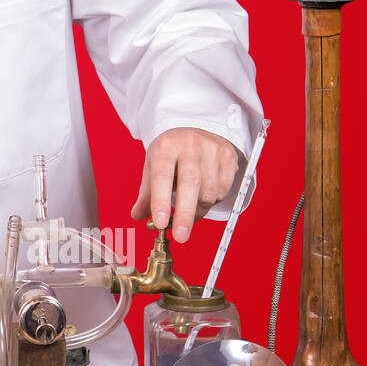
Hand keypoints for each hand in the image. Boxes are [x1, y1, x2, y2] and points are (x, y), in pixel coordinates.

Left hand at [129, 127, 238, 242]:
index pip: (162, 175)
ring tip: (189, 210)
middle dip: (185, 213)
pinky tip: (203, 196)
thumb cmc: (172, 153)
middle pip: (190, 182)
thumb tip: (138, 215)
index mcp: (166, 146)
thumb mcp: (153, 166)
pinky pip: (223, 190)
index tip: (160, 223)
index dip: (161, 201)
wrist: (196, 129)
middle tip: (181, 236)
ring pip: (209, 190)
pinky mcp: (229, 157)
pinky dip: (212, 201)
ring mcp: (212, 149)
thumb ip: (147, 193)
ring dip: (198, 210)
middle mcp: (190, 145)